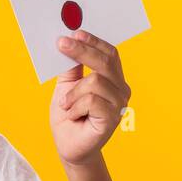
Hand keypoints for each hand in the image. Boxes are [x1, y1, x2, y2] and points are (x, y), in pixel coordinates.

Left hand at [48, 29, 131, 167]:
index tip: (74, 33)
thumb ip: (71, 67)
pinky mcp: (113, 119)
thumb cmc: (68, 116)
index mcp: (113, 79)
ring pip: (95, 81)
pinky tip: (73, 115)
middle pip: (105, 62)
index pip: (109, 54)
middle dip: (82, 51)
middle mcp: (120, 89)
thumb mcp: (66, 86)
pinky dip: (75, 106)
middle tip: (61, 44)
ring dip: (72, 93)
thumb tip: (67, 42)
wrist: (68, 147)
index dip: (93, 42)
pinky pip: (92, 100)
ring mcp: (119, 104)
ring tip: (66, 105)